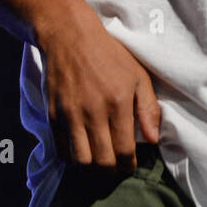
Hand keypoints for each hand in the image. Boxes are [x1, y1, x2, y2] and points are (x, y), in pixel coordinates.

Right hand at [38, 2, 163, 170]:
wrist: (69, 36)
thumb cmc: (109, 55)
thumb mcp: (138, 76)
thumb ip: (148, 109)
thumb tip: (153, 140)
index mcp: (118, 103)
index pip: (124, 151)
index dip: (129, 165)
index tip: (130, 166)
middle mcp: (94, 113)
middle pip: (103, 161)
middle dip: (112, 170)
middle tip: (116, 166)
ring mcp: (71, 115)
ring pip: (81, 160)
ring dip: (91, 167)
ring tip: (98, 160)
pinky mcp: (53, 115)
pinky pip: (60, 150)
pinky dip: (71, 158)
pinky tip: (80, 151)